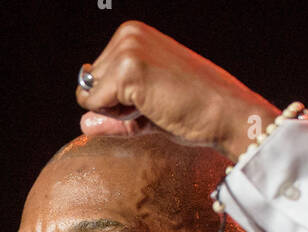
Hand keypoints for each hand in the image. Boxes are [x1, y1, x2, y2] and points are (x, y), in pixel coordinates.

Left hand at [75, 21, 279, 160]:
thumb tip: (83, 122)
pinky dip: (118, 117)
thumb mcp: (146, 109)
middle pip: (88, 84)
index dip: (117, 100)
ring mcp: (127, 49)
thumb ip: (113, 114)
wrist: (225, 113)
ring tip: (155, 103)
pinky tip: (151, 106)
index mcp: (132, 35)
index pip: (95, 76)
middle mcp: (127, 34)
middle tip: (155, 102)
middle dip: (114, 105)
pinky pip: (94, 104)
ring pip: (89, 95)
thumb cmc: (193, 110)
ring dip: (117, 111)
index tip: (152, 97)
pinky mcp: (128, 69)